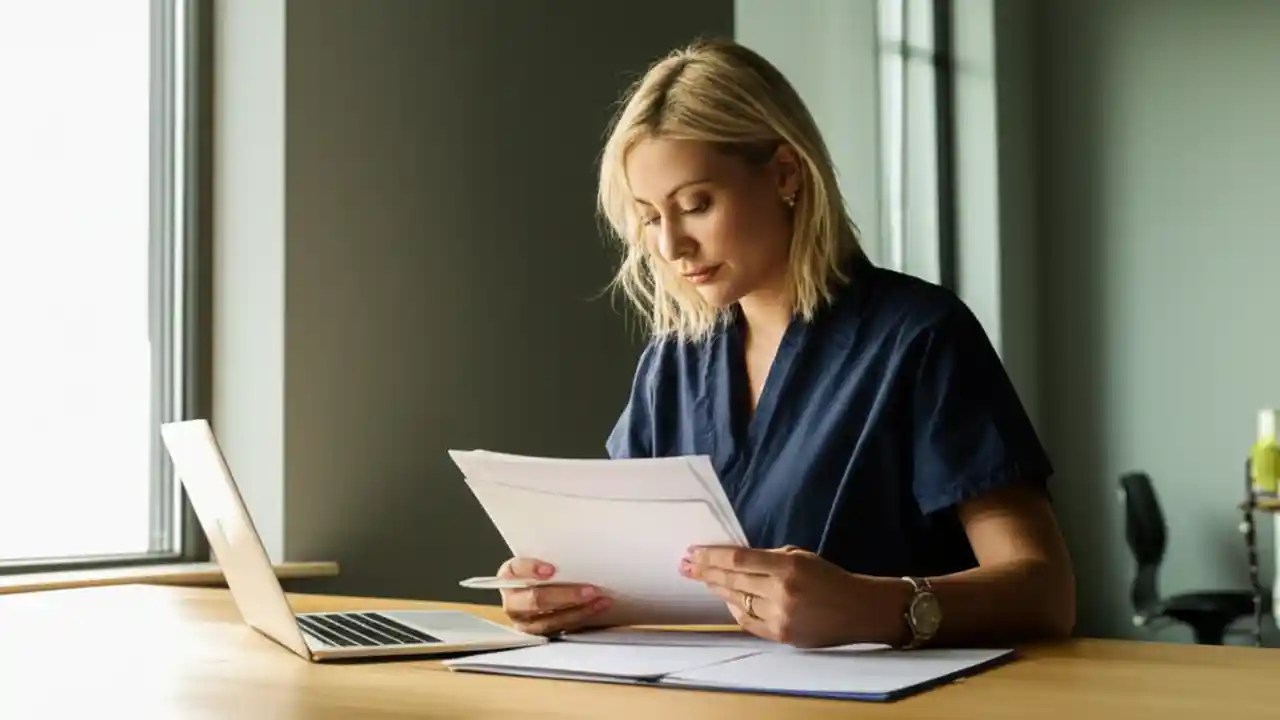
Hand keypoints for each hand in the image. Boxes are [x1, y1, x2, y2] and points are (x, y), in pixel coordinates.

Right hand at [496, 557, 611, 635]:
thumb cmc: (541, 573)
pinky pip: (560, 629)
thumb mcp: (540, 560)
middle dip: (564, 595)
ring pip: (549, 620)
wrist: (538, 589)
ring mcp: (525, 621)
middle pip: (535, 600)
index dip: (532, 569)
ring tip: (598, 600)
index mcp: (509, 576)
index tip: (551, 570)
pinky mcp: (540, 634)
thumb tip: (574, 550)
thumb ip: (552, 558)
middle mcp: (513, 601)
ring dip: (577, 610)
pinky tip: (595, 609)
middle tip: (588, 590)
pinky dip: (580, 619)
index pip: (516, 569)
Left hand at [682, 545, 900, 647]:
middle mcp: (780, 592)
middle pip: (732, 580)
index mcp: (787, 567)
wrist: (859, 610)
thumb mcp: (802, 556)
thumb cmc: (831, 577)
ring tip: (703, 579)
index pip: (738, 560)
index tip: (692, 552)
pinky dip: (736, 610)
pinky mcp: (781, 636)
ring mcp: (780, 617)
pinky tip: (727, 600)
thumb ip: (769, 558)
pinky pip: (748, 622)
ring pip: (737, 601)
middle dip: (705, 572)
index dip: (711, 556)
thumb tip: (735, 560)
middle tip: (685, 565)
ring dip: (718, 590)